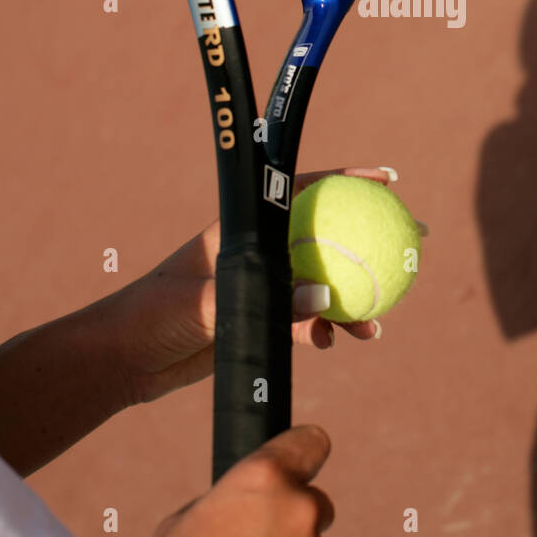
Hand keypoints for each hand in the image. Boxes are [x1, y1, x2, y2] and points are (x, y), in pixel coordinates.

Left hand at [108, 166, 393, 406]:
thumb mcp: (203, 302)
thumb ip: (263, 299)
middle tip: (412, 247)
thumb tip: (324, 300)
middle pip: (326, 236)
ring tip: (375, 326)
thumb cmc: (152, 314)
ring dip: (352, 301)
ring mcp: (262, 287)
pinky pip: (306, 321)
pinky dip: (327, 330)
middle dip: (369, 239)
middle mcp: (258, 252)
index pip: (302, 191)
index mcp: (242, 229)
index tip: (387, 178)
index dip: (347, 179)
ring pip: (323, 285)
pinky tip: (338, 343)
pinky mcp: (260, 321)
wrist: (124, 359)